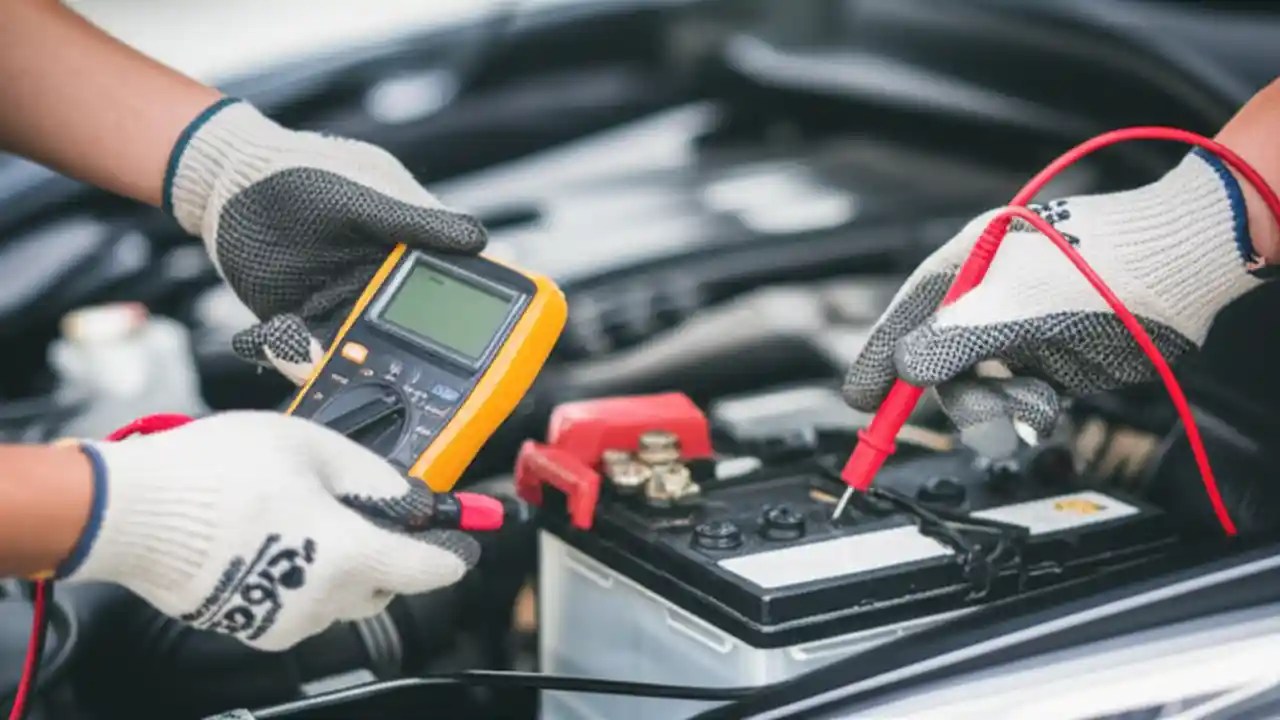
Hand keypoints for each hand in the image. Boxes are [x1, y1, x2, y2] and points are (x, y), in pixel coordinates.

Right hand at [59, 412, 479, 651]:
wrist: (133, 511)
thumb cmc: (215, 474)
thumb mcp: (312, 446)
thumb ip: (374, 476)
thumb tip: (408, 497)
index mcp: (348, 554)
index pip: (427, 570)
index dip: (452, 553)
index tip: (464, 544)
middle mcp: (322, 598)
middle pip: (383, 584)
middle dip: (384, 550)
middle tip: (357, 509)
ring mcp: (284, 618)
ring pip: (340, 595)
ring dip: (338, 563)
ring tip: (298, 515)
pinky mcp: (250, 625)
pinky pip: (298, 603)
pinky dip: (299, 576)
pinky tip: (270, 539)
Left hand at [166, 98, 487, 383]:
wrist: (223, 184)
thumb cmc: (296, 173)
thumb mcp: (358, 195)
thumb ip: (413, 221)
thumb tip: (477, 239)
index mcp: (407, 249)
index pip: (448, 291)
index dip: (458, 323)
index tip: (457, 347)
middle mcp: (380, 285)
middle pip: (404, 339)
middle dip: (388, 359)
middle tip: (355, 348)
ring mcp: (342, 308)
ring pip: (355, 356)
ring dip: (333, 362)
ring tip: (295, 337)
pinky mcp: (302, 325)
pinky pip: (306, 355)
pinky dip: (287, 354)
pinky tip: (266, 332)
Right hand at [844, 150, 1265, 439]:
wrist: (1182, 271)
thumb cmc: (1101, 266)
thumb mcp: (1015, 305)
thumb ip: (953, 341)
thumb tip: (905, 368)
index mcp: (969, 264)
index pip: (907, 314)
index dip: (880, 356)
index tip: (860, 399)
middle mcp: (990, 295)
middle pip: (941, 361)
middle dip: (956, 395)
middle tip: (974, 418)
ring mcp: (1022, 329)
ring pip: (980, 387)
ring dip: (1000, 407)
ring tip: (1035, 404)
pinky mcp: (1054, 359)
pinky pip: (1018, 398)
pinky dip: (1029, 411)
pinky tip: (1050, 401)